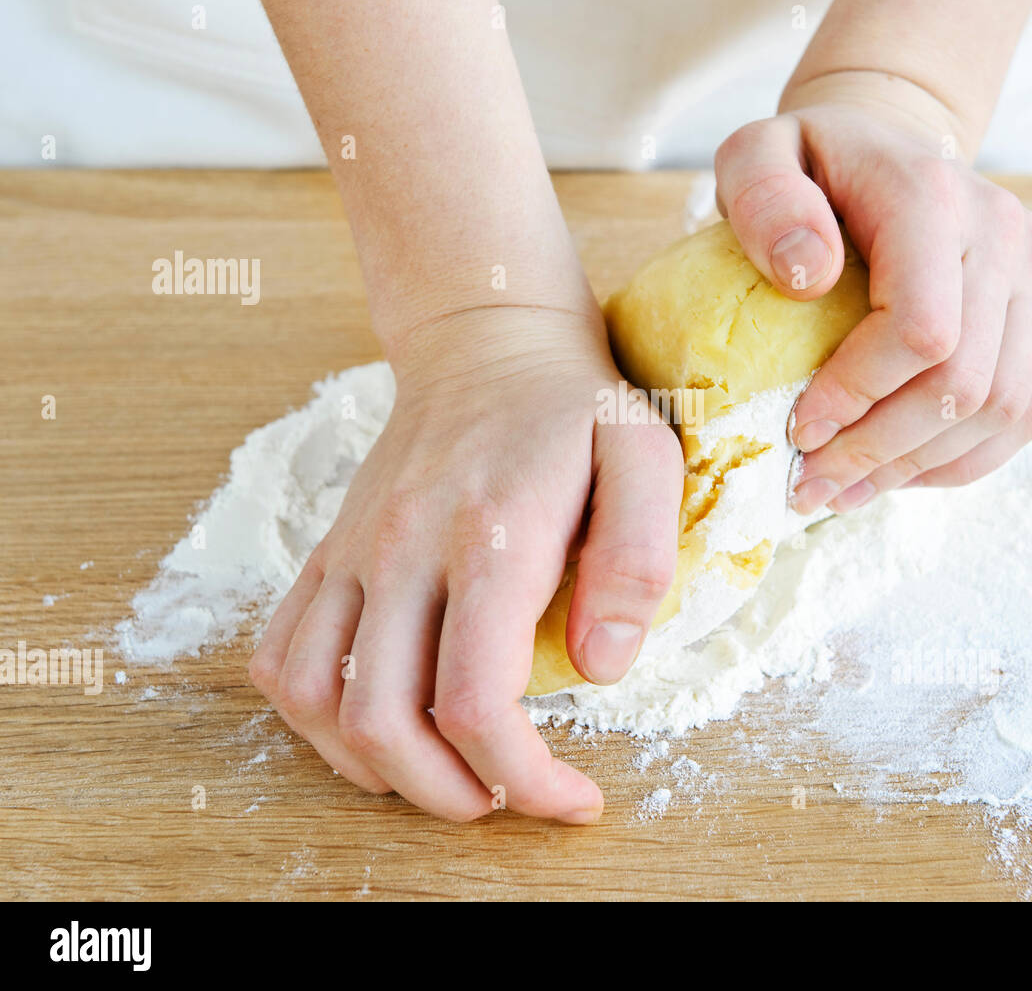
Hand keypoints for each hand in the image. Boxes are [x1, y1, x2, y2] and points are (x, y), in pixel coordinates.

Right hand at [249, 307, 682, 821]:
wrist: (485, 340)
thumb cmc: (575, 407)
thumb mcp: (644, 456)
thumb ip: (637, 560)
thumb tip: (602, 668)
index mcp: (491, 538)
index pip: (479, 701)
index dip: (525, 780)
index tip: (573, 800)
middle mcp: (404, 548)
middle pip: (384, 723)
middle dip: (448, 795)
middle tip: (504, 798)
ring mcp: (354, 551)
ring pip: (314, 701)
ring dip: (372, 768)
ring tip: (440, 773)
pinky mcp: (328, 551)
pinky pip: (279, 654)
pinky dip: (312, 714)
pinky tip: (371, 722)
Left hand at [714, 69, 1031, 512]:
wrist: (884, 148)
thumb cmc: (809, 165)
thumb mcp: (754, 157)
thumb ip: (763, 201)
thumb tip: (809, 277)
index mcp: (933, 197)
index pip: (922, 328)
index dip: (860, 395)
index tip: (796, 431)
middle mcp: (1007, 235)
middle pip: (966, 383)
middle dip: (881, 451)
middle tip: (809, 485)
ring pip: (1003, 410)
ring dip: (918, 468)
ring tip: (844, 491)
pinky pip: (1023, 413)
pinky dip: (958, 459)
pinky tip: (895, 474)